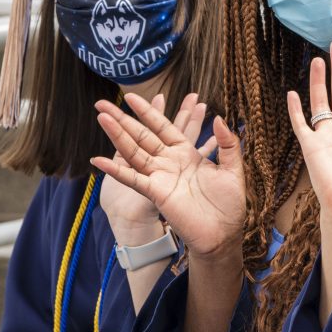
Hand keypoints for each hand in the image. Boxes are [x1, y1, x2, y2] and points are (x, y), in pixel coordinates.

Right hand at [91, 93, 246, 261]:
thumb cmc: (229, 205)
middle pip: (142, 136)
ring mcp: (160, 177)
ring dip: (117, 135)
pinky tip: (98, 160)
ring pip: (134, 152)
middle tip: (102, 103)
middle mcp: (169, 162)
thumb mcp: (233, 169)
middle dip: (123, 119)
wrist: (223, 235)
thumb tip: (219, 118)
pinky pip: (132, 179)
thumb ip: (228, 143)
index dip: (148, 111)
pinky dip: (115, 170)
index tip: (131, 96)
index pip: (163, 126)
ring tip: (101, 117)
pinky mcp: (155, 193)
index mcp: (187, 154)